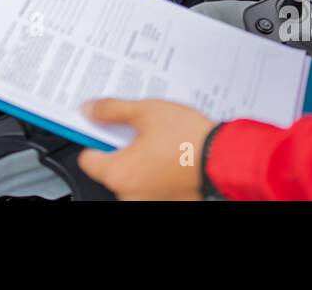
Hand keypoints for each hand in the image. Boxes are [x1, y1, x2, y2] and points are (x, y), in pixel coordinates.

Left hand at [77, 98, 216, 199]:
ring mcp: (149, 201)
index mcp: (117, 173)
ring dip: (140, 161)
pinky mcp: (168, 202)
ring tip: (159, 141)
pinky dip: (157, 172)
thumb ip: (111, 111)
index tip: (104, 127)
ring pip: (133, 177)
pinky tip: (170, 155)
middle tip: (139, 129)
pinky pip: (153, 185)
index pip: (87, 158)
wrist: (224, 157)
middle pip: (111, 168)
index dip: (95, 138)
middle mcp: (129, 194)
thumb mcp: (144, 112)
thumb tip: (90, 110)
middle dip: (122, 148)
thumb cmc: (187, 138)